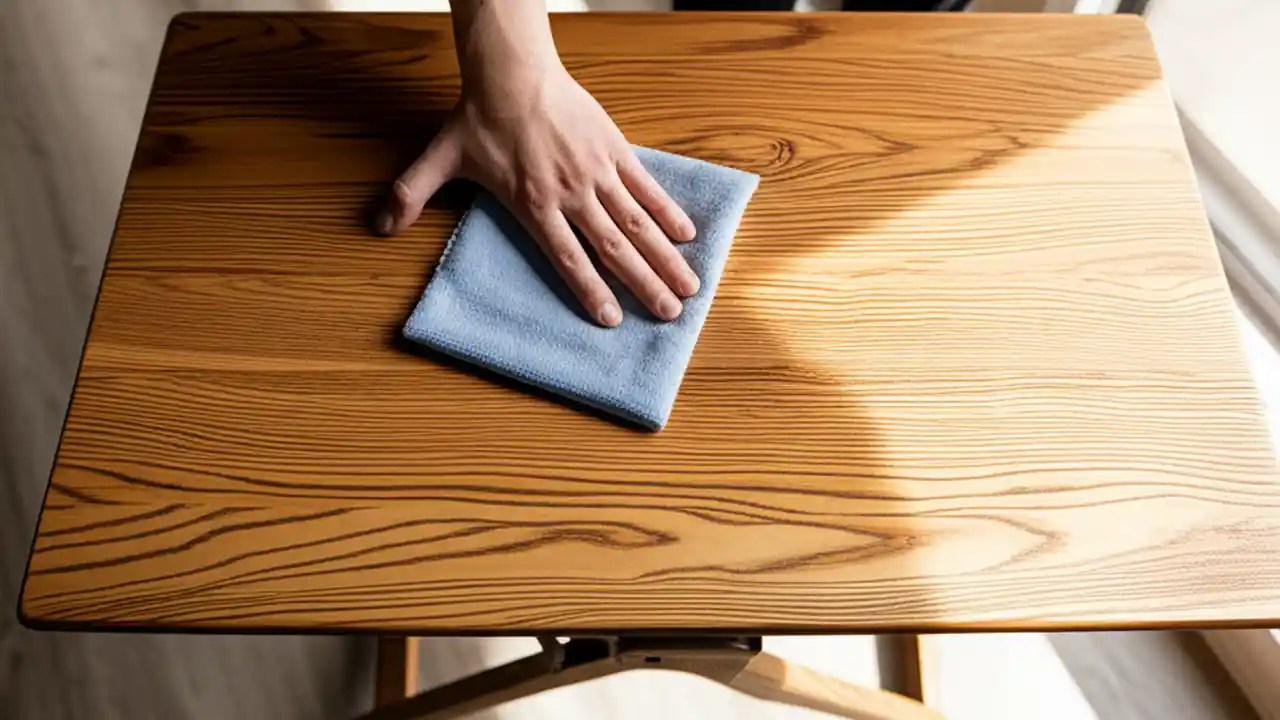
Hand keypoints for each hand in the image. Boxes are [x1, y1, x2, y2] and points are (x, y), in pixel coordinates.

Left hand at [377, 3, 697, 327]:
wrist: (512, 72)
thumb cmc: (478, 118)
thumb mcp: (439, 159)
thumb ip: (411, 194)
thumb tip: (378, 226)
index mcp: (534, 205)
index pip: (569, 258)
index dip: (591, 291)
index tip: (613, 320)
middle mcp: (571, 194)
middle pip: (614, 247)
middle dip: (643, 284)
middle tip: (669, 315)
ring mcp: (597, 173)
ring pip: (637, 222)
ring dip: (665, 256)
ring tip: (690, 286)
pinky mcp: (614, 149)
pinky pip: (646, 186)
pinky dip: (668, 211)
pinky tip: (687, 235)